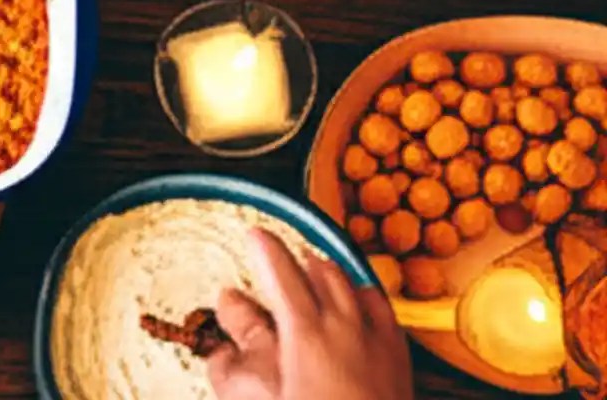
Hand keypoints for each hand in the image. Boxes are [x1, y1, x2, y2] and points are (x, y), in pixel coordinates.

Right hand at [207, 229, 412, 399]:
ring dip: (330, 271)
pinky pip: (381, 306)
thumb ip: (235, 373)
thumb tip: (220, 353)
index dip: (266, 249)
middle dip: (297, 257)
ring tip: (316, 268)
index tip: (255, 233)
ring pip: (352, 283)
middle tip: (281, 254)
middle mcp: (342, 324)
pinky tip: (360, 300)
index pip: (282, 274)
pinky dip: (362, 294)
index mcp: (306, 332)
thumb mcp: (263, 396)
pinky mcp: (398, 353)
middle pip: (319, 271)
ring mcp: (375, 336)